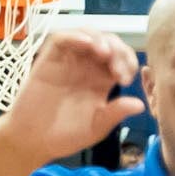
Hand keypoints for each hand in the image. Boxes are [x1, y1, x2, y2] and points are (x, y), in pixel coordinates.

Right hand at [0, 29, 142, 166]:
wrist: (34, 140)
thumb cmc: (65, 134)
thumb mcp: (96, 126)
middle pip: (107, 42)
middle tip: (118, 69)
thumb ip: (116, 113)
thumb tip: (140, 105)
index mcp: (101, 80)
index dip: (128, 62)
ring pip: (86, 35)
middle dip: (118, 49)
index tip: (126, 80)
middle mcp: (86, 67)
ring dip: (99, 39)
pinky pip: (61, 39)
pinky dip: (75, 36)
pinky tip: (87, 43)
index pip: (121, 58)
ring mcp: (67, 62)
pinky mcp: (48, 60)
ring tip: (105, 53)